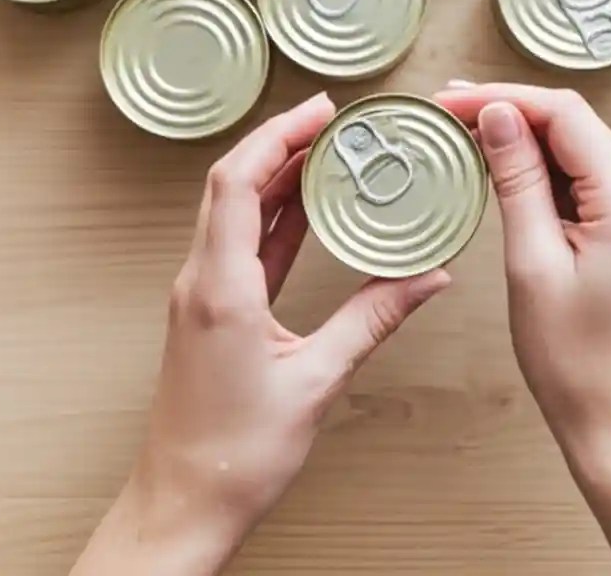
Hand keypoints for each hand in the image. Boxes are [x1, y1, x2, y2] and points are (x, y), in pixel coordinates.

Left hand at [72, 94, 451, 575]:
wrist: (185, 501)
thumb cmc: (236, 452)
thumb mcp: (318, 380)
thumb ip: (373, 319)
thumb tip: (425, 280)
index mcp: (220, 288)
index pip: (238, 182)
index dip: (278, 134)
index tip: (320, 110)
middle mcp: (201, 282)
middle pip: (231, 185)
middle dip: (280, 142)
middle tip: (331, 121)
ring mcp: (201, 297)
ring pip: (233, 213)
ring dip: (276, 177)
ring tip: (325, 154)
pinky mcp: (211, 315)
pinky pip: (240, 247)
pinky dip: (273, 220)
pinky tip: (305, 212)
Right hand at [437, 83, 610, 449]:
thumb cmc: (577, 361)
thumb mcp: (533, 263)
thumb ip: (517, 182)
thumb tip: (498, 117)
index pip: (564, 114)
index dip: (502, 98)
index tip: (448, 102)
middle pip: (574, 126)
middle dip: (511, 113)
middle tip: (446, 114)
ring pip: (580, 153)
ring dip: (526, 143)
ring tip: (464, 139)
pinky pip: (589, 185)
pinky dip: (546, 175)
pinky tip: (505, 175)